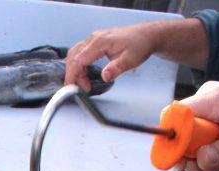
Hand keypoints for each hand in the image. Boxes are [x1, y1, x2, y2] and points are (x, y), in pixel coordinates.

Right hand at [64, 19, 208, 91]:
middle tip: (82, 88)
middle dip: (74, 75)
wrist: (147, 35)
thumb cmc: (140, 45)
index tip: (71, 88)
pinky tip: (86, 74)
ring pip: (75, 55)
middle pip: (74, 58)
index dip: (72, 75)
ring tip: (86, 83)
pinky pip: (81, 53)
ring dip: (76, 70)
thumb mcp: (130, 60)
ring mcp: (94, 39)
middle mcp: (94, 38)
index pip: (78, 60)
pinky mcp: (96, 42)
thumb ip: (116, 68)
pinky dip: (80, 65)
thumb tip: (104, 77)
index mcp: (100, 42)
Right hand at [174, 81, 218, 170]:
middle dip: (188, 152)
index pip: (176, 116)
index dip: (173, 140)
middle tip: (208, 165)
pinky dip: (208, 150)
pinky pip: (199, 136)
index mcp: (216, 99)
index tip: (183, 162)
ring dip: (200, 154)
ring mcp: (212, 106)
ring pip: (187, 136)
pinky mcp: (215, 115)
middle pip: (178, 128)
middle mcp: (209, 98)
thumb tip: (199, 160)